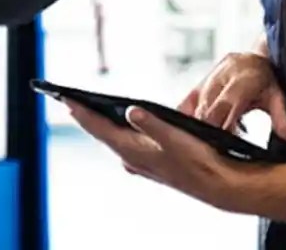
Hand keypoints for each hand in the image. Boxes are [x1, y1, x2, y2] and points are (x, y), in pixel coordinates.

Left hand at [64, 100, 241, 211]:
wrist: (220, 185)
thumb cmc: (201, 162)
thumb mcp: (177, 139)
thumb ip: (153, 124)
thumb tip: (131, 111)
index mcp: (134, 151)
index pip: (100, 128)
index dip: (82, 112)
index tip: (65, 99)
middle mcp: (132, 158)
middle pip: (102, 133)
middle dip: (86, 116)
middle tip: (68, 99)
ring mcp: (140, 162)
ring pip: (113, 138)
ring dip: (100, 123)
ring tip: (87, 107)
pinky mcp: (150, 162)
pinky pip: (124, 142)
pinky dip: (117, 130)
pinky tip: (119, 123)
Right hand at [178, 52, 285, 142]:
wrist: (253, 59)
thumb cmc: (266, 81)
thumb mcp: (278, 97)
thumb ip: (282, 117)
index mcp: (243, 80)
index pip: (228, 104)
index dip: (223, 124)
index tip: (223, 144)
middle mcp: (222, 78)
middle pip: (209, 109)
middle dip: (209, 131)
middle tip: (212, 153)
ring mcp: (207, 80)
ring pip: (197, 108)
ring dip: (198, 128)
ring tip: (202, 148)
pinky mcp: (197, 85)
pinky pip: (186, 104)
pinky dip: (185, 119)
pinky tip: (187, 136)